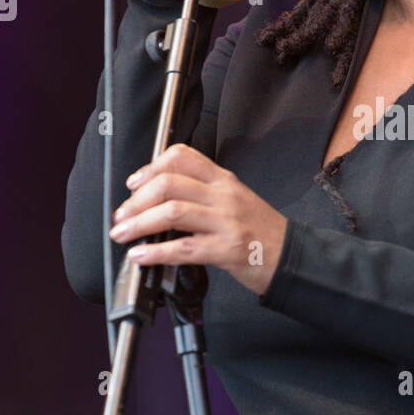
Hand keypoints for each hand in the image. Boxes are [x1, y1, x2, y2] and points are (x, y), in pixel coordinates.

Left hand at [108, 143, 287, 295]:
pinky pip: (183, 248)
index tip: (134, 183)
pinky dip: (156, 252)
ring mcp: (226, 221)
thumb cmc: (261, 232)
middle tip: (121, 216)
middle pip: (169, 184)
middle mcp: (224, 196)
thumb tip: (159, 200)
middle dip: (136, 201)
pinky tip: (141, 256)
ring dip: (139, 224)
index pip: (182, 157)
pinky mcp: (227, 249)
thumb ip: (204, 194)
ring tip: (122, 234)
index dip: (150, 168)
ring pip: (172, 212)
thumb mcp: (236, 200)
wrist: (292, 257)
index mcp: (224, 180)